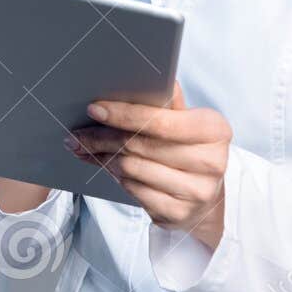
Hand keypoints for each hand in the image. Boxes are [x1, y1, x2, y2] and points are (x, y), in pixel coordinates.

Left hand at [67, 82, 231, 249]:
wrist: (204, 199)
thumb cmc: (189, 151)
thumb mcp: (186, 123)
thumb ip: (166, 103)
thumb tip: (144, 78)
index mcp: (214, 129)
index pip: (161, 121)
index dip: (124, 115)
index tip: (94, 109)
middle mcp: (211, 161)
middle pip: (140, 145)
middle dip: (102, 137)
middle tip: (77, 134)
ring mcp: (196, 191)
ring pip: (132, 168)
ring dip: (103, 157)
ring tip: (85, 148)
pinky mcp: (178, 213)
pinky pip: (133, 190)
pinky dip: (114, 176)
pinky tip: (104, 166)